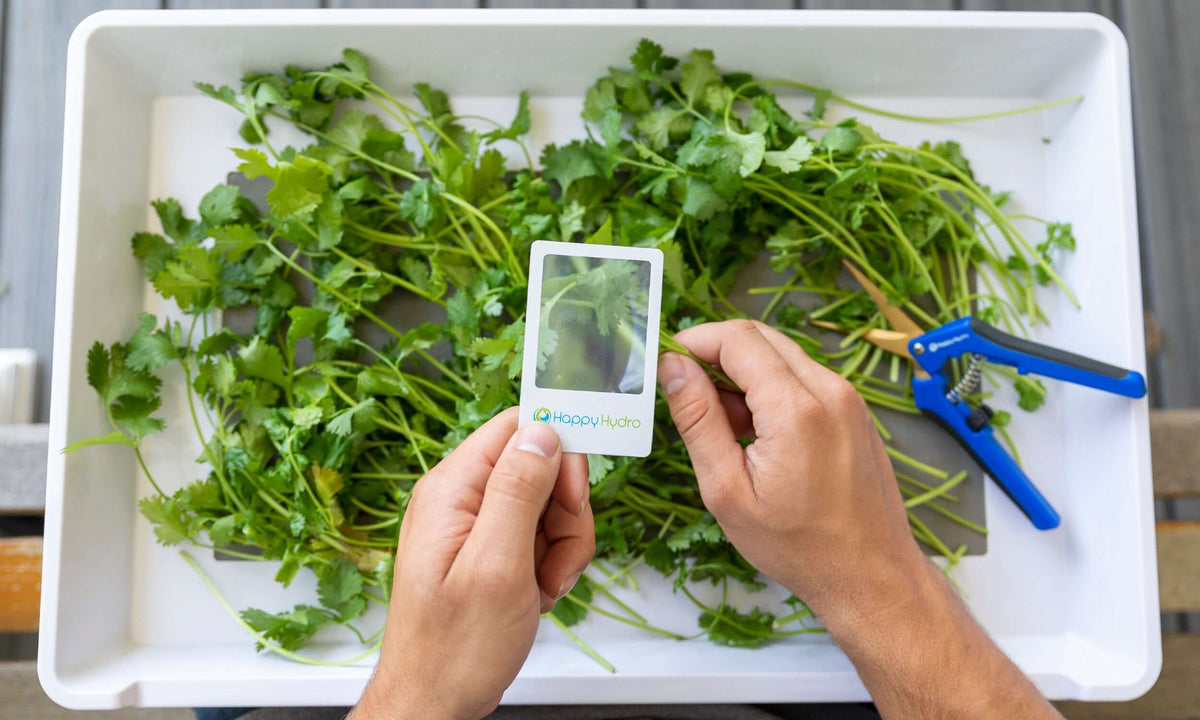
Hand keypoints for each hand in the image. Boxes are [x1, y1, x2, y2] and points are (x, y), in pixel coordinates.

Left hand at [350, 407, 593, 719]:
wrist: (433, 703)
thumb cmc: (453, 650)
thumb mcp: (497, 567)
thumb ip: (519, 492)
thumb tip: (542, 431)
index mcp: (452, 489)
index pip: (517, 427)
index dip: (558, 450)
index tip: (578, 492)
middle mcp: (460, 498)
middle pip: (541, 466)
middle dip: (566, 512)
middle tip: (557, 559)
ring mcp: (474, 525)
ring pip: (548, 505)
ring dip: (563, 546)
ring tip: (543, 587)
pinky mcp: (488, 550)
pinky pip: (539, 536)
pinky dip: (551, 565)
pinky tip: (536, 595)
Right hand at [657, 319, 923, 625]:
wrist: (872, 576)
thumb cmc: (797, 546)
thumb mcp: (728, 490)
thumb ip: (698, 420)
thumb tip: (673, 367)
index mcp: (796, 409)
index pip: (737, 339)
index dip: (695, 340)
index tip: (666, 361)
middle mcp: (829, 390)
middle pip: (761, 337)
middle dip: (716, 353)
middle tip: (686, 393)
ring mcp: (848, 398)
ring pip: (782, 355)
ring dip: (743, 373)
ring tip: (724, 427)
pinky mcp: (855, 410)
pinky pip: (804, 377)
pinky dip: (771, 389)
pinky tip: (757, 435)